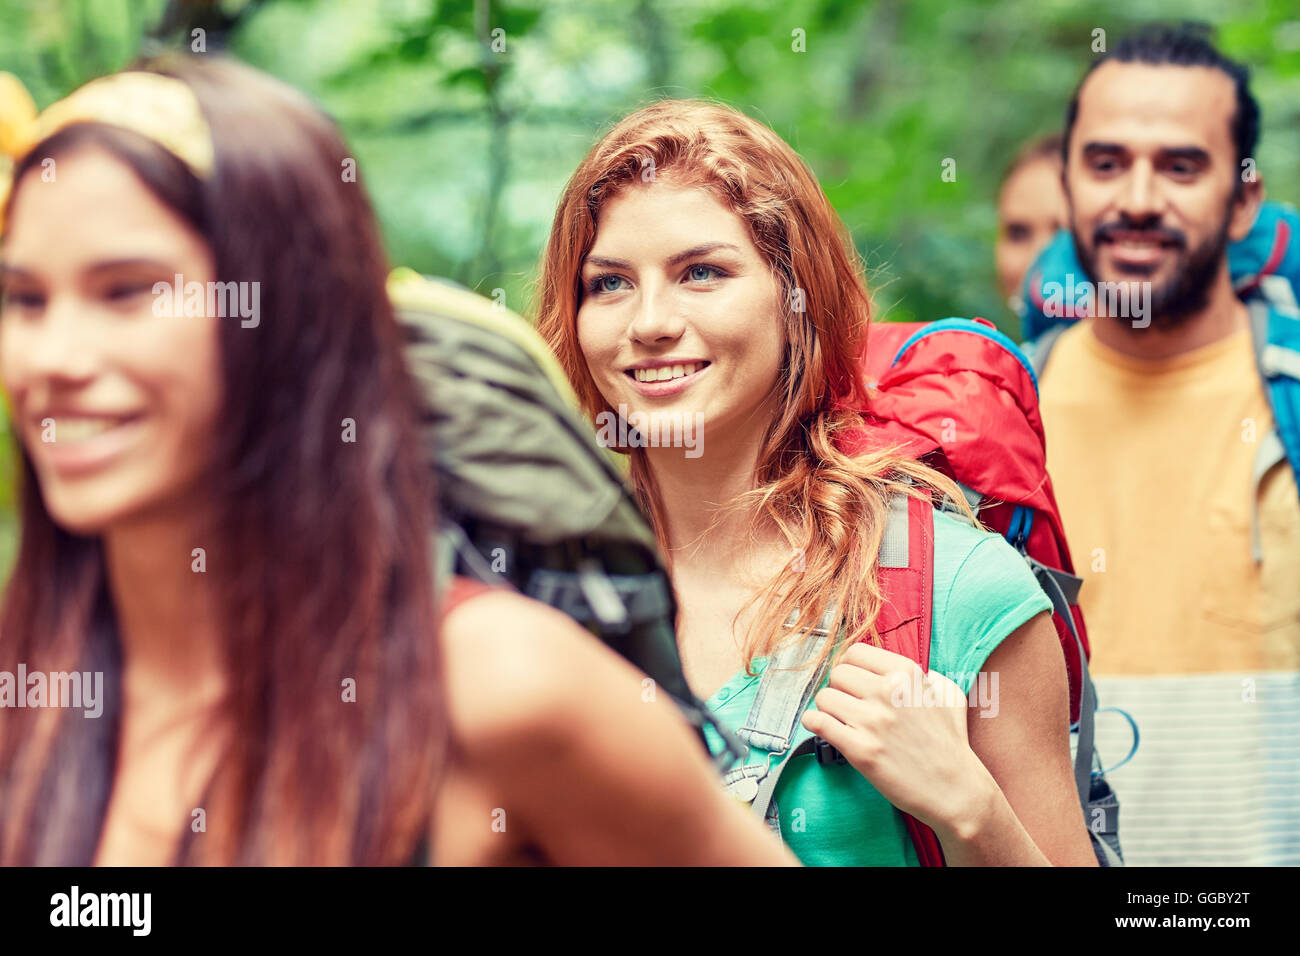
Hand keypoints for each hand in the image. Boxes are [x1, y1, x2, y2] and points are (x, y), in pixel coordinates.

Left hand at [800, 642, 995, 834]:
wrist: (955, 789)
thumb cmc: (951, 743)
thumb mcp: (948, 694)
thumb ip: (925, 675)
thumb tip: (901, 670)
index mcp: (907, 673)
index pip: (855, 652)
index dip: (849, 666)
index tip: (851, 679)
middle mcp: (888, 692)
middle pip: (837, 673)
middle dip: (839, 688)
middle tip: (848, 704)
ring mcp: (873, 721)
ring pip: (824, 697)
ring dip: (828, 708)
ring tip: (841, 720)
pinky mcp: (860, 749)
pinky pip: (817, 722)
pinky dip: (814, 723)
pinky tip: (824, 728)